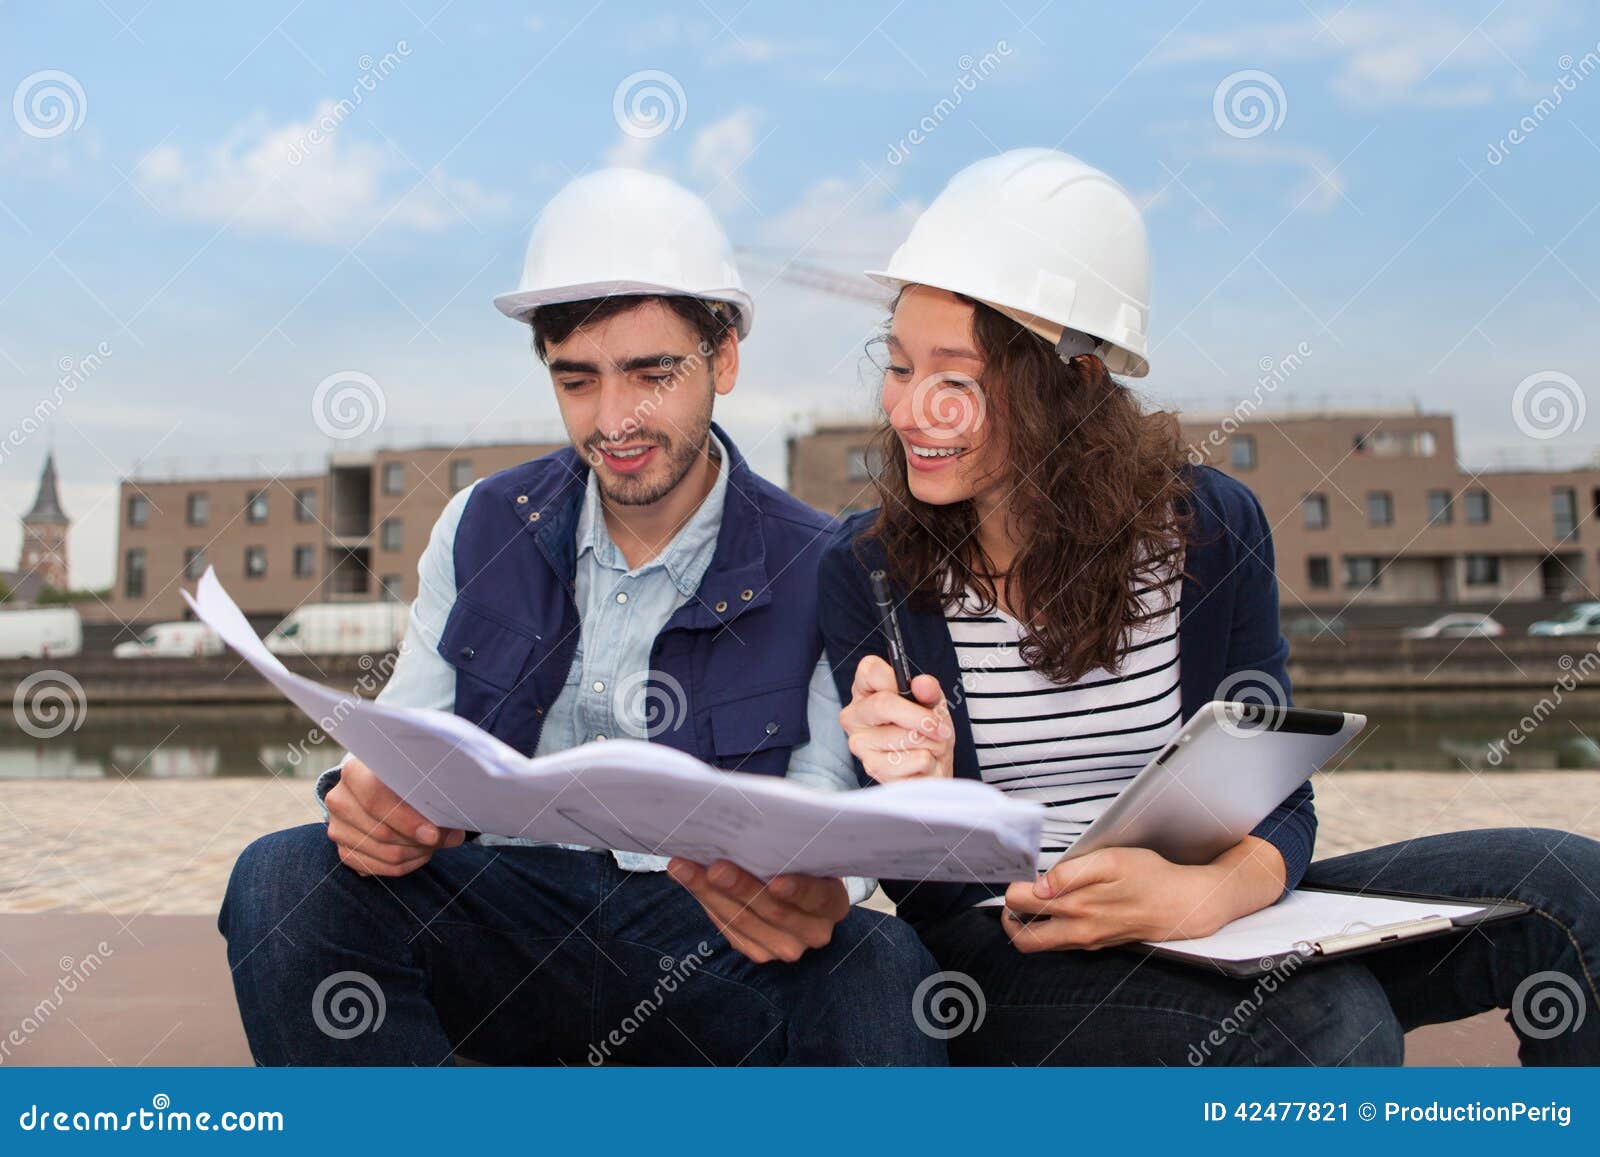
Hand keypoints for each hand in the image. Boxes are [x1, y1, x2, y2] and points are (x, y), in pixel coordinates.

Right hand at [324, 756, 464, 876]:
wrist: (376, 784)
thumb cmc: (401, 777)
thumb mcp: (414, 776)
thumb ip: (433, 797)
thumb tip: (454, 834)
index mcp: (354, 772)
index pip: (376, 800)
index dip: (407, 820)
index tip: (433, 834)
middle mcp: (339, 799)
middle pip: (382, 832)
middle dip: (418, 841)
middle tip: (441, 838)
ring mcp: (337, 826)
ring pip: (383, 853)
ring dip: (416, 853)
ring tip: (434, 843)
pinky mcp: (343, 849)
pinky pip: (378, 869)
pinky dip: (405, 864)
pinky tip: (420, 853)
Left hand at [667, 858, 849, 963]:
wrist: (801, 891)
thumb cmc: (802, 861)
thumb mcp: (807, 851)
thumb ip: (790, 846)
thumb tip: (753, 822)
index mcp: (832, 903)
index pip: (817, 897)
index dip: (797, 890)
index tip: (776, 880)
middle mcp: (813, 932)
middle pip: (773, 912)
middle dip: (741, 888)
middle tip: (716, 867)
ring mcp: (784, 947)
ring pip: (742, 922)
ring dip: (709, 892)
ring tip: (684, 867)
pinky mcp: (757, 952)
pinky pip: (727, 928)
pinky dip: (705, 900)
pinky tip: (686, 877)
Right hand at [838, 654, 953, 781]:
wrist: (931, 768)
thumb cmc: (925, 731)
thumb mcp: (933, 703)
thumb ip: (930, 690)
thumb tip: (922, 683)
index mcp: (866, 691)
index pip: (870, 670)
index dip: (895, 678)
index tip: (916, 690)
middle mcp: (855, 715)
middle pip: (884, 703)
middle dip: (922, 717)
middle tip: (939, 727)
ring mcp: (860, 743)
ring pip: (906, 736)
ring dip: (930, 743)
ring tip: (928, 746)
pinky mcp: (873, 768)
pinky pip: (914, 759)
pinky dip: (928, 761)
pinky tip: (921, 763)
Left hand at [1001, 844, 1271, 951]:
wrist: (1182, 905)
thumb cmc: (1149, 877)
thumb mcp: (1111, 861)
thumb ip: (1071, 873)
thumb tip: (1039, 886)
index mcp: (1076, 906)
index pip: (1019, 905)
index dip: (1011, 887)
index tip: (1016, 874)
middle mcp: (1077, 930)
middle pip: (1023, 939)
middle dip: (1009, 917)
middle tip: (1013, 894)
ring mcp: (1085, 941)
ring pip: (1040, 944)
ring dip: (1027, 924)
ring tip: (1031, 899)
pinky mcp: (1095, 943)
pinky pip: (1060, 943)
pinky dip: (1048, 928)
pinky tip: (1055, 907)